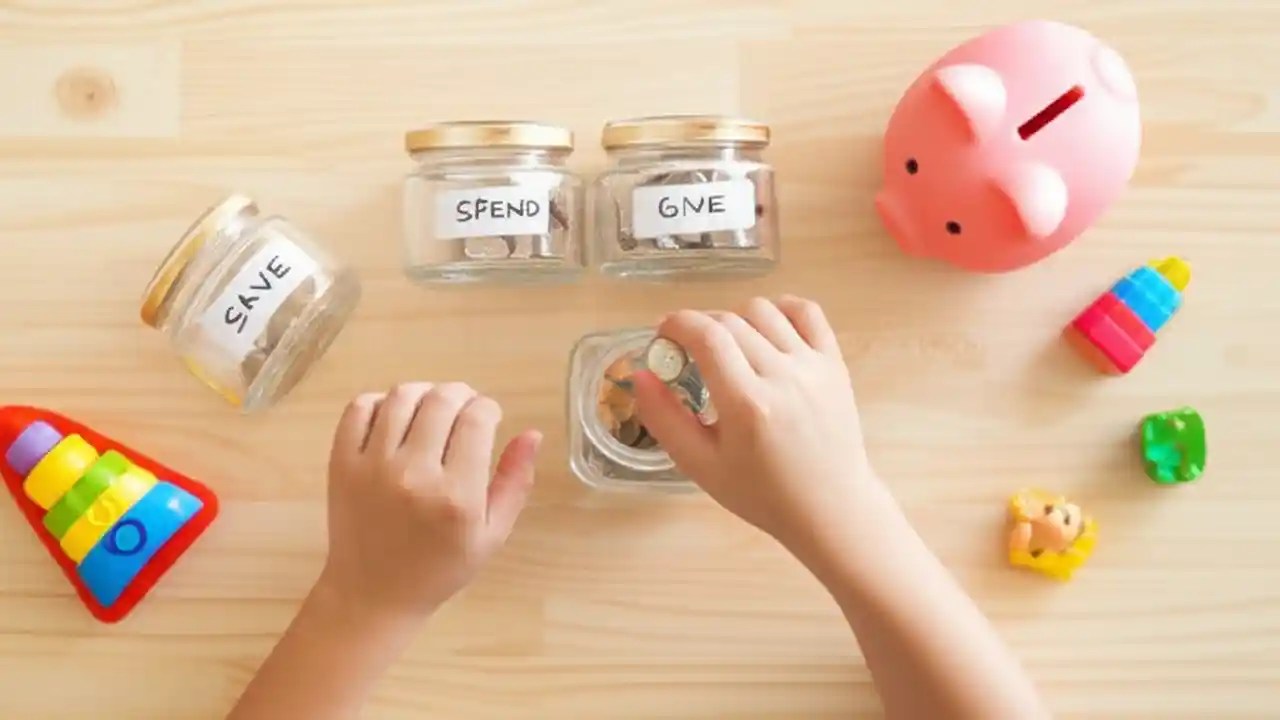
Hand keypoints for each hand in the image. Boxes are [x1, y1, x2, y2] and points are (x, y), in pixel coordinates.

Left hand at [319, 382, 541, 619]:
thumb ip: (515, 483)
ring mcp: (372, 467)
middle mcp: (414, 474)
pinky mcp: (341, 464)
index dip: (489, 408)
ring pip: (402, 396)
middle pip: (442, 400)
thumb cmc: (440, 568)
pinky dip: (380, 402)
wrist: (373, 594)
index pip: (478, 420)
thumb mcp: (491, 535)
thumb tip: (533, 433)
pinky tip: (395, 418)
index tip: (489, 417)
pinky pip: (359, 409)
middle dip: (461, 395)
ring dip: (424, 392)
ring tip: (431, 409)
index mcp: (456, 495)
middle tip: (464, 408)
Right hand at [633, 296, 885, 555]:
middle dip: (699, 326)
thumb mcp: (700, 466)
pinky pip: (806, 312)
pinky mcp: (834, 363)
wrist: (830, 509)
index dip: (677, 324)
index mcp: (747, 404)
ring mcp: (813, 366)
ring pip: (764, 311)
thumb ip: (665, 419)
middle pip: (730, 321)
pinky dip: (781, 309)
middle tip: (688, 352)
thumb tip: (641, 374)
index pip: (706, 336)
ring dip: (735, 319)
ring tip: (728, 348)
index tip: (663, 336)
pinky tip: (766, 330)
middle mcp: (783, 376)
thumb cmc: (761, 493)